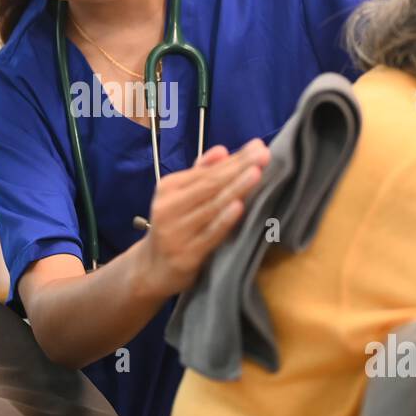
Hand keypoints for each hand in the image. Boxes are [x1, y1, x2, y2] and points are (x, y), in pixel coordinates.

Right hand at [135, 137, 271, 298]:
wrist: (151, 269)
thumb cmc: (172, 228)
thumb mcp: (179, 198)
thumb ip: (200, 174)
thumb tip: (222, 150)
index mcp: (168, 188)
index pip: (207, 171)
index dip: (234, 159)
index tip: (258, 146)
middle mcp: (169, 207)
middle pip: (210, 185)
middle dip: (239, 168)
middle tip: (264, 154)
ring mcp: (176, 232)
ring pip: (212, 207)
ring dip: (235, 188)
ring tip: (256, 173)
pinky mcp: (186, 255)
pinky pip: (209, 234)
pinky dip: (224, 220)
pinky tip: (239, 206)